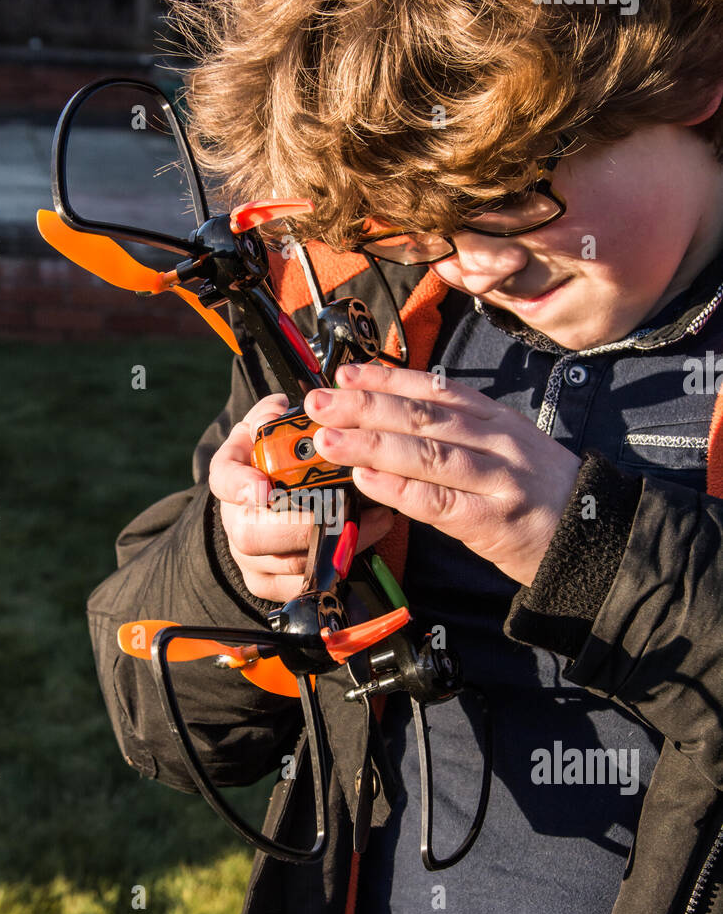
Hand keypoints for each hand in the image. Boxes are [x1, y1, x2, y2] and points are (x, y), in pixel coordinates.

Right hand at [208, 392, 395, 601]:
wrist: (275, 495)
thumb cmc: (277, 456)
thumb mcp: (272, 427)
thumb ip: (274, 416)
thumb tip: (278, 413)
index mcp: (231, 474)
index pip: (224, 480)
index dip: (241, 486)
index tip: (264, 487)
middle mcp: (234, 520)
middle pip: (252, 535)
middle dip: (300, 526)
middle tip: (342, 509)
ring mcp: (249, 556)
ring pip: (284, 563)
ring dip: (331, 544)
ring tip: (370, 519)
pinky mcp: (267, 582)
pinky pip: (297, 586)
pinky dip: (330, 569)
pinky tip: (357, 543)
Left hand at [302, 363, 581, 586]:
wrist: (594, 539)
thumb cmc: (539, 497)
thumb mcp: (505, 450)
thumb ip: (459, 434)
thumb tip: (395, 422)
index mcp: (495, 419)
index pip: (435, 389)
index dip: (387, 379)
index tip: (345, 374)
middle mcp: (496, 441)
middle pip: (422, 416)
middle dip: (364, 406)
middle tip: (319, 402)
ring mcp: (496, 479)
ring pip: (427, 453)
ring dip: (371, 443)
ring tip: (328, 438)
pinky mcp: (492, 521)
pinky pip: (438, 501)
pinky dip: (398, 489)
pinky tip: (365, 479)